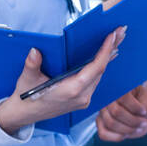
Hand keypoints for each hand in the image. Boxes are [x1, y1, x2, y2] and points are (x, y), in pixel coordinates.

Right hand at [0, 27, 126, 134]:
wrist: (25, 114)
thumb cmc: (26, 97)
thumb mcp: (27, 79)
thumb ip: (31, 65)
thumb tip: (35, 51)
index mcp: (71, 90)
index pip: (96, 68)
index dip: (106, 51)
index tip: (113, 36)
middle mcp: (82, 96)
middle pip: (102, 70)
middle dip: (111, 49)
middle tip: (121, 31)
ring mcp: (84, 99)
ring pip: (100, 75)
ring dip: (107, 57)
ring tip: (116, 39)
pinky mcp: (83, 100)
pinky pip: (96, 80)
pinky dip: (100, 66)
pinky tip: (106, 54)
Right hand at [96, 63, 146, 141]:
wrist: (145, 113)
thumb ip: (145, 106)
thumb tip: (137, 112)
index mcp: (119, 87)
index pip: (122, 97)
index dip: (134, 107)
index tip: (145, 111)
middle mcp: (107, 98)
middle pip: (116, 112)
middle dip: (133, 121)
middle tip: (145, 123)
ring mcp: (103, 111)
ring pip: (111, 123)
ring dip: (128, 129)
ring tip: (139, 128)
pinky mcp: (102, 123)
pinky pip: (103, 134)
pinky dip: (116, 137)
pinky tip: (127, 134)